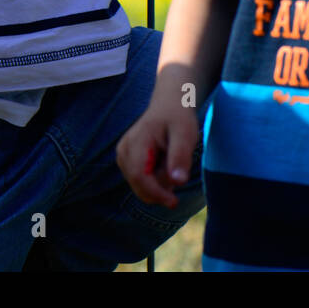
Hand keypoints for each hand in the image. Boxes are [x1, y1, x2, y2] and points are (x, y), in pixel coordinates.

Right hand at [116, 94, 198, 208]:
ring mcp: (123, 156)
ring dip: (159, 182)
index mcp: (136, 141)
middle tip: (178, 166)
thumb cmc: (178, 118)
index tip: (174, 202)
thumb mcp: (185, 133)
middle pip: (139, 185)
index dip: (155, 193)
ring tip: (170, 158)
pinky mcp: (127, 162)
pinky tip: (163, 161)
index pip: (139, 176)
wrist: (169, 105)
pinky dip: (156, 178)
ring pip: (141, 186)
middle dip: (160, 187)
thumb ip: (180, 156)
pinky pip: (142, 182)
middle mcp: (124, 150)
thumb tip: (177, 182)